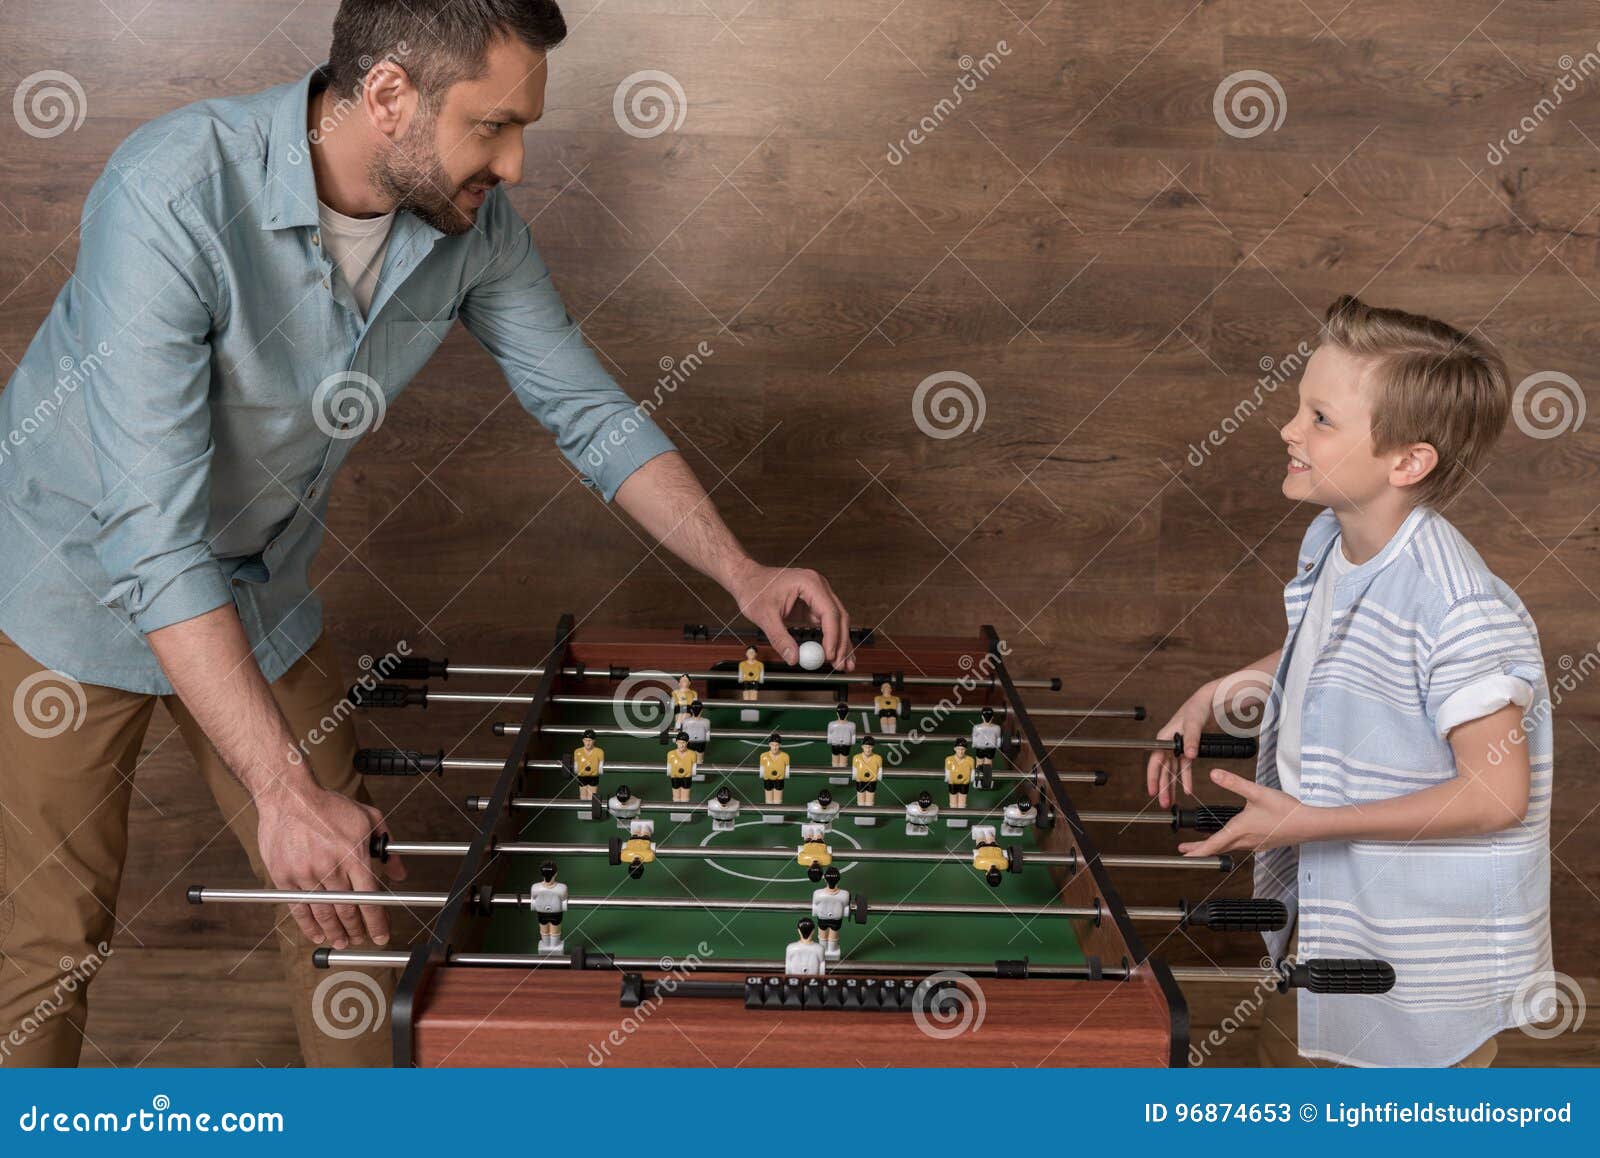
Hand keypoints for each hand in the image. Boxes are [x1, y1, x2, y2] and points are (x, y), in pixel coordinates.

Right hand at [256, 783, 405, 948]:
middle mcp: (331, 868)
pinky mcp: (285, 877)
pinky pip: (299, 909)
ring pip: (324, 913)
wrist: (289, 796)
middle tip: (361, 939)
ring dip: (335, 932)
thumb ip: (386, 847)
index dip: (377, 922)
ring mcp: (306, 874)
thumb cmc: (329, 806)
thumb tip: (399, 873)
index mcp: (354, 855)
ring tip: (343, 942)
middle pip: (347, 910)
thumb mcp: (369, 818)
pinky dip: (309, 926)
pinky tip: (317, 935)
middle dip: (357, 930)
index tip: (381, 936)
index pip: (369, 898)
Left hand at [727, 561, 854, 669]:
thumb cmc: (754, 588)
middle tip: (841, 664)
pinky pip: (827, 623)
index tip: (829, 655)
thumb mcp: (764, 615)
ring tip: (845, 664)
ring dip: (841, 643)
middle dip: (842, 643)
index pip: (829, 612)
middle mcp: (818, 586)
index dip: (832, 636)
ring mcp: (818, 595)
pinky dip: (831, 639)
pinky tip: (835, 654)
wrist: (747, 579)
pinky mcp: (813, 604)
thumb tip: (794, 658)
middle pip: (839, 617)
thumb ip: (780, 638)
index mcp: (809, 583)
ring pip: (837, 621)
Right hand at [1145, 681, 1216, 806]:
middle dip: (1162, 787)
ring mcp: (1179, 748)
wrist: (1210, 702)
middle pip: (1163, 770)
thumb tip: (1189, 755)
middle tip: (1163, 803)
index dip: (1153, 777)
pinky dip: (1185, 779)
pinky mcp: (1189, 749)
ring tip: (1171, 801)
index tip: (1152, 791)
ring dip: (1172, 786)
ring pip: (1172, 771)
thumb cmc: (1197, 708)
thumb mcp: (1194, 724)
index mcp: (1164, 738)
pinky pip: (1184, 768)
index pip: (1155, 761)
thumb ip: (1192, 740)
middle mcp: (1169, 744)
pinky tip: (1187, 790)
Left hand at [1177, 768, 1318, 855]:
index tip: (1184, 855)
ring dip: (1216, 847)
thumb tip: (1214, 774)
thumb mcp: (1257, 792)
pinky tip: (1232, 839)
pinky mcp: (1263, 843)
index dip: (1197, 850)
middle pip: (1219, 848)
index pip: (1213, 844)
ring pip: (1230, 848)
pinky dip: (1230, 845)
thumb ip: (1234, 783)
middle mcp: (1246, 841)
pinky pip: (1242, 846)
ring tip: (1204, 844)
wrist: (1309, 825)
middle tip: (1185, 851)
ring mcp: (1255, 844)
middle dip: (1201, 849)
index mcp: (1240, 830)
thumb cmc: (1285, 811)